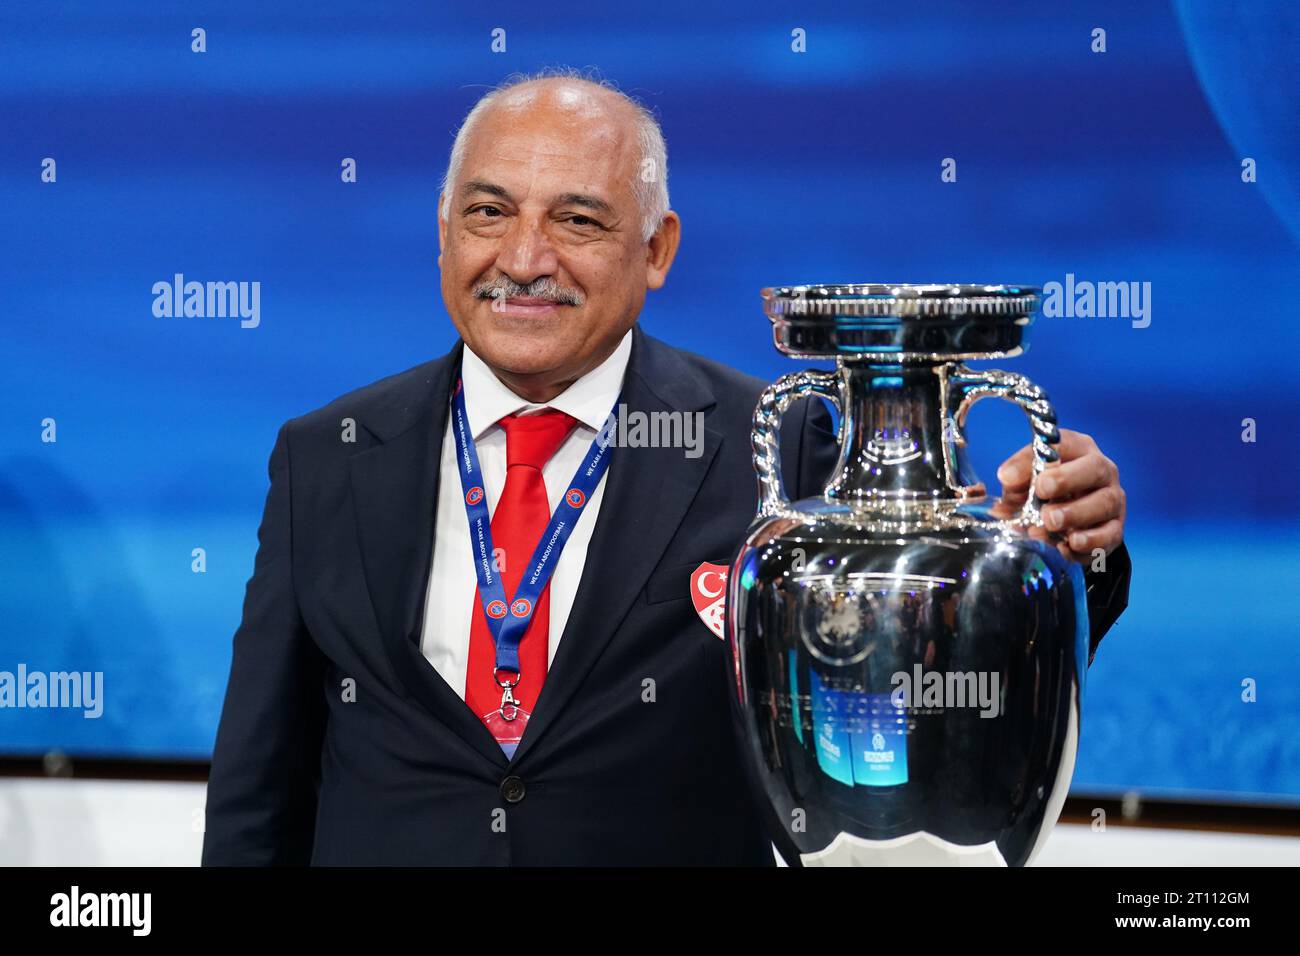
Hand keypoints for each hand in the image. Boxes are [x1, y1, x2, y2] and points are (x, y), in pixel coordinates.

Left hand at [993, 429, 1124, 564]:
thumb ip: (1016, 476)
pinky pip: (1110, 536)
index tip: (1037, 483)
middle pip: (1096, 470)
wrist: (1065, 521)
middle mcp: (1101, 471)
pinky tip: (1066, 547)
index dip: (1052, 460)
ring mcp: (1112, 499)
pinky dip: (1088, 544)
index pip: (1068, 444)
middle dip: (1068, 485)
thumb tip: (1007, 477)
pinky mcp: (1115, 528)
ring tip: (1051, 527)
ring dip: (1077, 516)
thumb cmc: (1044, 492)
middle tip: (1044, 506)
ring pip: (1106, 504)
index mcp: (1078, 450)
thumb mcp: (1024, 480)